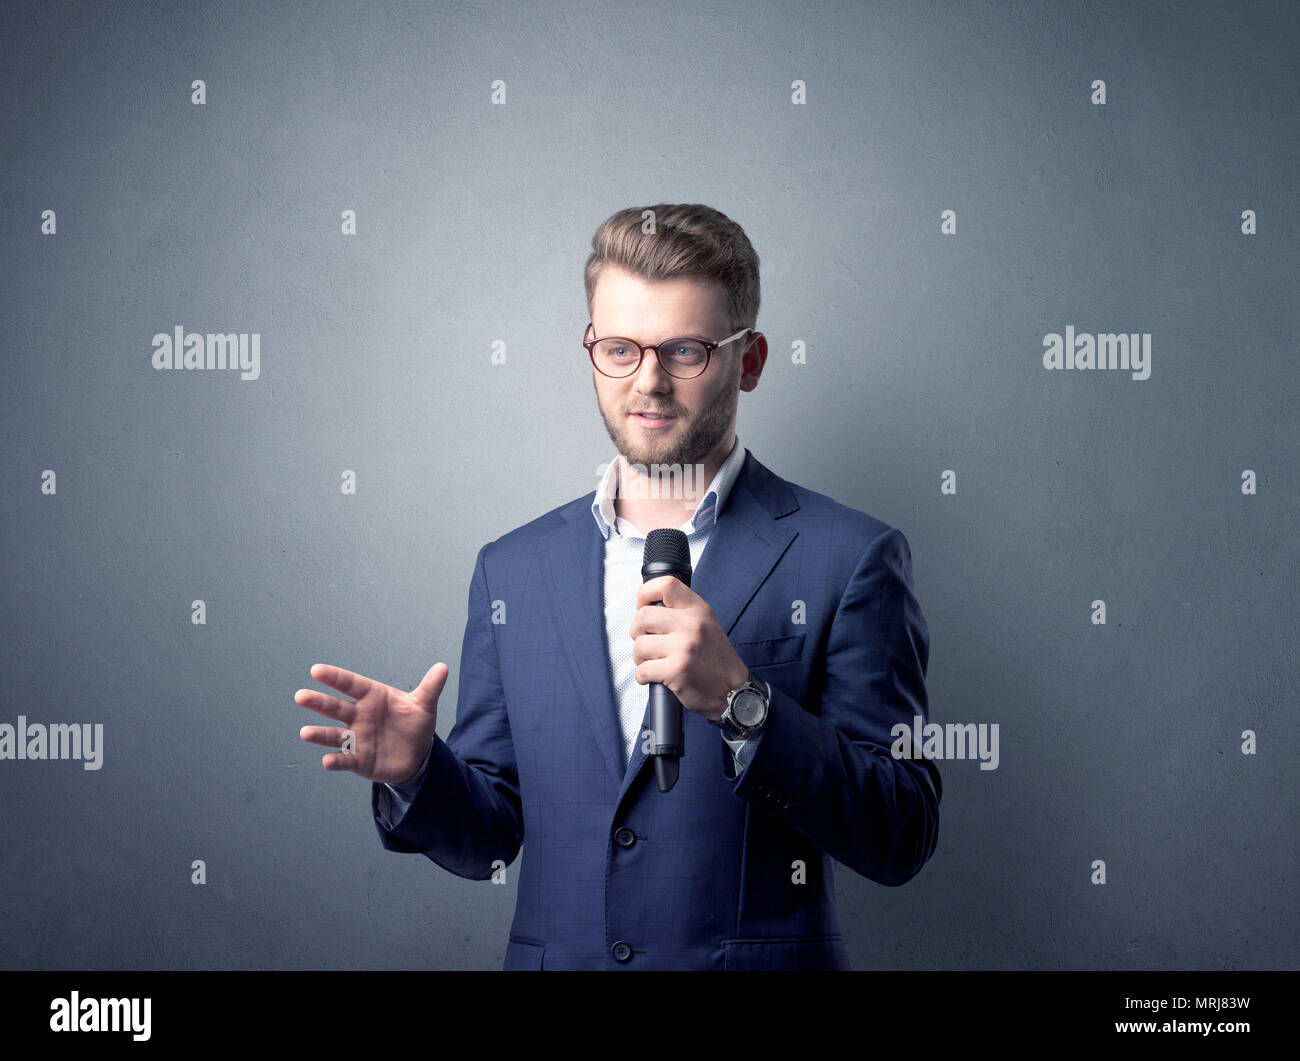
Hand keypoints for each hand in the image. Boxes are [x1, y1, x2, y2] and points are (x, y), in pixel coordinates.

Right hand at [296, 661, 448, 783]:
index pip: (351, 685)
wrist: (417, 755)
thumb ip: (430, 687)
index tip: (316, 670)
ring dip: (320, 734)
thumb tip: (443, 667)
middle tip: (300, 696)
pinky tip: (326, 762)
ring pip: (334, 735)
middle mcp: (359, 716)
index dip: (335, 677)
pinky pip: (345, 760)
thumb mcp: (424, 705)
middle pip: (336, 707)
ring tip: (305, 733)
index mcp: (372, 697)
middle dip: (318, 702)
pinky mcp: (359, 760)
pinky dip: (336, 761)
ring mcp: (357, 738)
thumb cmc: (414, 723)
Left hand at [630, 576, 749, 721]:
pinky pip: (642, 670)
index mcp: (698, 610)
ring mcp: (684, 648)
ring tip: (654, 662)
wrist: (734, 690)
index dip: (646, 594)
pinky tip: (655, 676)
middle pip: (642, 617)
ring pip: (639, 646)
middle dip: (637, 633)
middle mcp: (692, 625)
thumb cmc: (715, 659)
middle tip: (647, 642)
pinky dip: (643, 676)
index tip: (642, 606)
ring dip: (640, 658)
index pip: (666, 585)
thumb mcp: (706, 624)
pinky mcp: (677, 670)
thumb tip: (646, 607)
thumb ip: (681, 611)